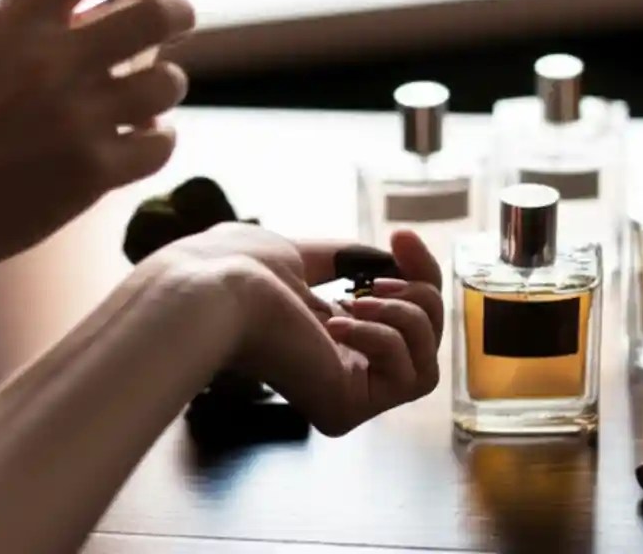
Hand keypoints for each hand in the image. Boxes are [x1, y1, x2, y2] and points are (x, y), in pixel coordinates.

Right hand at [0, 0, 195, 276]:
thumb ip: (47, 23)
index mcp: (14, 21)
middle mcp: (47, 61)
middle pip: (153, 13)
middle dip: (178, 13)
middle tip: (179, 19)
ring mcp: (72, 117)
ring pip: (166, 81)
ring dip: (165, 84)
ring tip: (146, 95)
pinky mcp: (90, 172)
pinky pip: (161, 142)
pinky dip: (157, 140)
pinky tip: (138, 139)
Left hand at [156, 222, 443, 435]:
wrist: (213, 289)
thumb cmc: (239, 269)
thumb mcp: (305, 256)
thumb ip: (347, 262)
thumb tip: (386, 262)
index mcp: (334, 338)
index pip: (408, 317)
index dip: (419, 273)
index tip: (402, 236)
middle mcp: (345, 372)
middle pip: (429, 336)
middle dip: (420, 292)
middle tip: (377, 278)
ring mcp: (349, 394)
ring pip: (428, 360)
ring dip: (402, 315)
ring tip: (354, 302)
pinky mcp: (350, 407)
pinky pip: (411, 376)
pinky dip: (382, 337)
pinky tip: (336, 327)